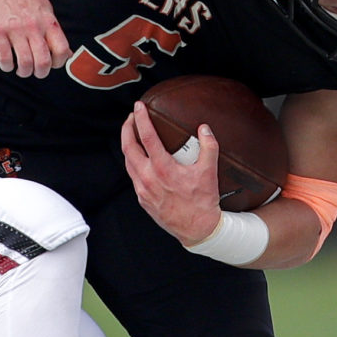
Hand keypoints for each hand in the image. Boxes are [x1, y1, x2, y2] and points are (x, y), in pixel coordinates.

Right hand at [0, 0, 69, 77]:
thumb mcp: (45, 10)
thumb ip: (55, 31)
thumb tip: (66, 53)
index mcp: (47, 21)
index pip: (61, 50)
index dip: (58, 63)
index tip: (51, 64)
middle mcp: (33, 26)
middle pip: (43, 61)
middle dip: (41, 73)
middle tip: (36, 72)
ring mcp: (14, 29)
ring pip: (24, 63)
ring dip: (24, 72)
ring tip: (22, 70)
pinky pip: (5, 58)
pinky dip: (7, 66)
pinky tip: (8, 64)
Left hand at [120, 102, 222, 244]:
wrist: (197, 229)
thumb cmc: (202, 201)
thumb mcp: (209, 172)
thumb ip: (208, 146)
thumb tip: (204, 128)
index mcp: (163, 169)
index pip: (147, 137)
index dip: (141, 119)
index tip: (138, 107)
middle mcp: (148, 178)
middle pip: (129, 147)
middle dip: (127, 129)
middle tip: (131, 118)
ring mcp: (143, 190)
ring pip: (128, 162)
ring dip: (128, 146)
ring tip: (133, 135)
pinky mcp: (142, 199)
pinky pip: (133, 176)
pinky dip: (133, 162)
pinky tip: (139, 158)